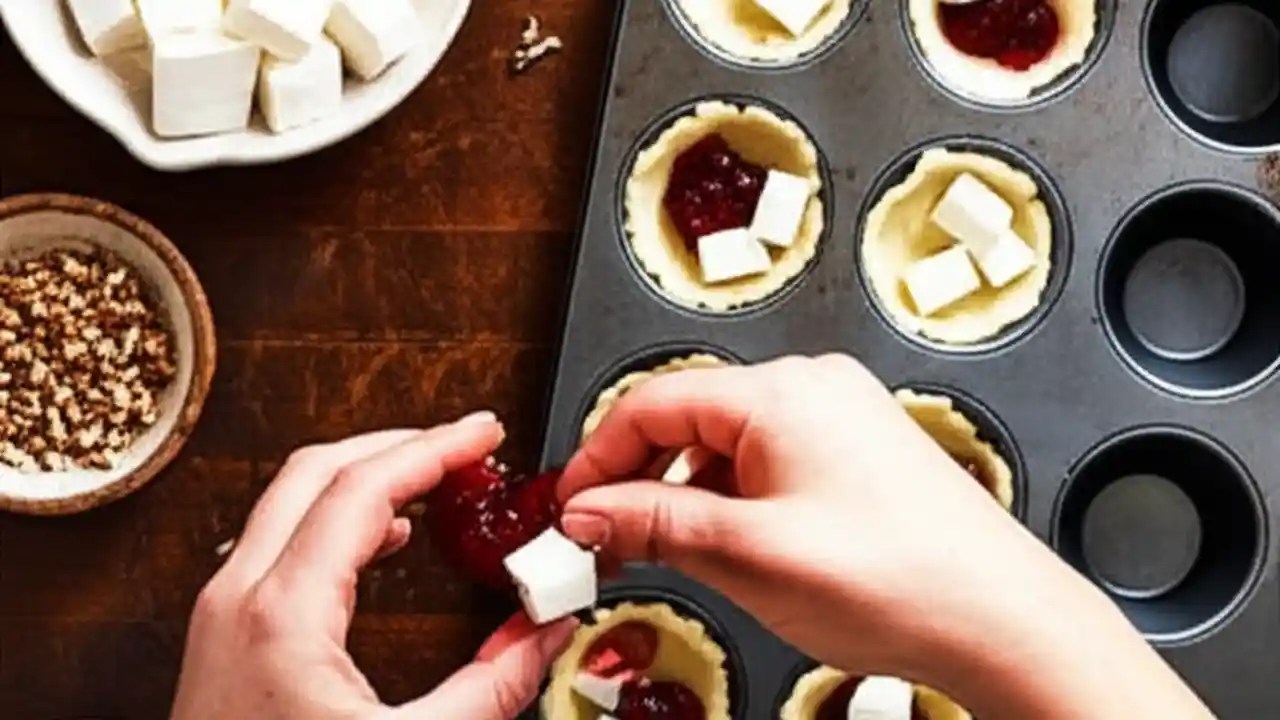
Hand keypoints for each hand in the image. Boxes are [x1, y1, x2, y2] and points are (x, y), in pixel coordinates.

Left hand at [172, 415, 576, 719]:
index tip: (484, 434)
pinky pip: (280, 539)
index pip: (364, 485)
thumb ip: (494, 685)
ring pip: (292, 497)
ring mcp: (222, 613)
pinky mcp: (225, 635)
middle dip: (401, 444)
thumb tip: (548, 631)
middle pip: (319, 468)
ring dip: (368, 475)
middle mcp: (239, 597)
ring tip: (439, 482)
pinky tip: (384, 538)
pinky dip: (338, 516)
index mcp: (283, 613)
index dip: (435, 448)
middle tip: (468, 447)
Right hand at [557, 355, 1210, 718]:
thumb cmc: (899, 581)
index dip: (599, 458)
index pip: (653, 403)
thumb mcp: (749, 555)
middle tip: (606, 541)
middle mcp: (811, 389)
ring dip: (685, 497)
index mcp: (781, 393)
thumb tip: (588, 511)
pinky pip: (769, 462)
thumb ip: (656, 524)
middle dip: (640, 481)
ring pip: (727, 446)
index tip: (570, 507)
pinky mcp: (857, 452)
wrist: (1002, 620)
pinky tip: (727, 548)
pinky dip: (732, 502)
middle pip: (689, 421)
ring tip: (667, 555)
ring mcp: (839, 418)